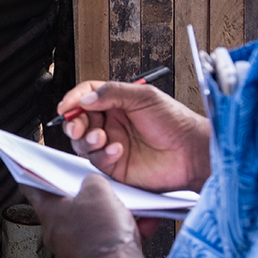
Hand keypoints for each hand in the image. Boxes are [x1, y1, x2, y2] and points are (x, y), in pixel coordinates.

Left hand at [22, 177, 146, 257]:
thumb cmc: (101, 236)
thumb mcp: (99, 191)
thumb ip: (92, 181)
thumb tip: (92, 184)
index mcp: (49, 212)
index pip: (32, 188)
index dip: (33, 175)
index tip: (30, 169)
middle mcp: (56, 234)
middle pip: (68, 207)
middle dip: (87, 196)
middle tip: (101, 187)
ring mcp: (73, 251)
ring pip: (91, 225)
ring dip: (110, 215)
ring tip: (129, 208)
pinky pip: (106, 241)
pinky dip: (121, 233)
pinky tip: (140, 226)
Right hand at [58, 80, 211, 192]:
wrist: (191, 152)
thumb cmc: (175, 122)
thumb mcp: (144, 96)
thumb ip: (112, 93)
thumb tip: (85, 99)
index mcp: (117, 103)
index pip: (86, 97)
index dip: (73, 100)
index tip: (66, 107)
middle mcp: (112, 123)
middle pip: (78, 121)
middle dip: (73, 124)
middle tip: (76, 128)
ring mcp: (111, 144)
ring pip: (82, 142)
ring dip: (86, 139)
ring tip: (100, 138)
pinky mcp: (114, 165)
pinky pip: (97, 160)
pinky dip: (103, 154)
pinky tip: (118, 150)